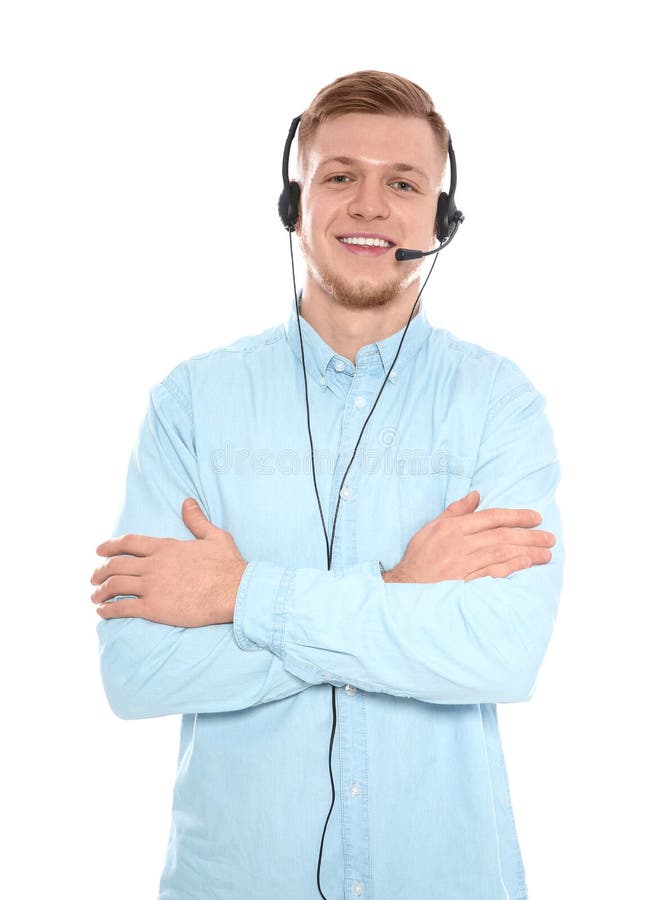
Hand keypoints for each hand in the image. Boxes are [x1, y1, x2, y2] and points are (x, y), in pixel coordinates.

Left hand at [91, 499, 247, 625]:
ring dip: (100, 591)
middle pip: (116, 564)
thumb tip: (188, 502)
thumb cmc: (228, 564)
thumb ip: (196, 519)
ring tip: (95, 596)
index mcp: (165, 547)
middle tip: (94, 577)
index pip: (128, 543)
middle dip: (100, 570)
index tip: (99, 550)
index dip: (110, 546)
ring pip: (114, 585)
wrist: (235, 590)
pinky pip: (123, 607)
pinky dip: (108, 609)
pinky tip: (103, 612)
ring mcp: (152, 586)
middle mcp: (154, 564)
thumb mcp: (214, 536)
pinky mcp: (154, 608)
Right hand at [383, 490, 555, 582]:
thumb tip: (476, 496)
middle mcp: (460, 544)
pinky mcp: (465, 584)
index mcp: (453, 528)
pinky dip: (511, 568)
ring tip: (547, 553)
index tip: (535, 517)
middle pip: (501, 536)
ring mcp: (463, 565)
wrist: (404, 586)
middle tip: (550, 537)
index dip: (516, 516)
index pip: (491, 517)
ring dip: (527, 552)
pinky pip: (493, 574)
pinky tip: (526, 564)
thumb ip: (455, 512)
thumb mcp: (432, 528)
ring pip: (501, 554)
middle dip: (529, 535)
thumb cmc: (419, 556)